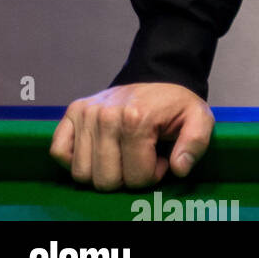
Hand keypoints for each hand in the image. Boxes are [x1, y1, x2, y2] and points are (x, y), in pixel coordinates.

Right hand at [51, 83, 213, 189]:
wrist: (160, 77)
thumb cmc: (175, 104)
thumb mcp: (199, 118)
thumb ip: (195, 143)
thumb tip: (179, 168)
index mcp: (136, 118)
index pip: (135, 177)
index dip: (152, 174)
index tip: (160, 157)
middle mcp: (105, 115)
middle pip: (105, 180)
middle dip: (127, 176)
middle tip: (141, 156)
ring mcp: (86, 113)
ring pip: (81, 174)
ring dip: (104, 170)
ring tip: (124, 152)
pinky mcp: (73, 112)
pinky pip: (59, 152)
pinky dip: (75, 159)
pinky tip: (99, 150)